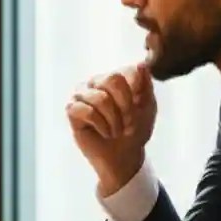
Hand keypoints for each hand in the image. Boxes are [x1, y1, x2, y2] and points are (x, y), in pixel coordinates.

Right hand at [65, 63, 157, 195]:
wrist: (124, 156)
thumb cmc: (135, 130)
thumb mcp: (148, 106)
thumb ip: (145, 85)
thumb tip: (141, 64)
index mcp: (117, 76)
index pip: (127, 71)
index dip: (136, 94)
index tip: (139, 111)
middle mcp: (98, 81)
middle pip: (112, 79)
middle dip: (125, 106)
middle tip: (128, 123)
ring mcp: (83, 94)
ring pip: (100, 98)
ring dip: (114, 120)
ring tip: (116, 131)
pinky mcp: (72, 110)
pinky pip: (87, 111)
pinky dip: (101, 125)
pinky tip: (104, 133)